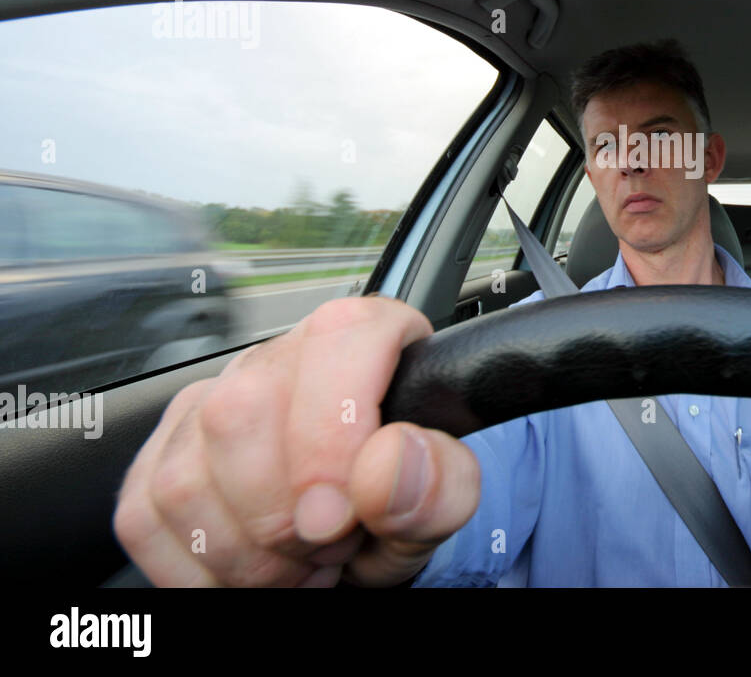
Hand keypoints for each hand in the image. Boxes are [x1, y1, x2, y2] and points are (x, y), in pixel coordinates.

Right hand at [113, 296, 480, 585]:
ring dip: (246, 554)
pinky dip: (200, 573)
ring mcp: (205, 403)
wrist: (358, 539)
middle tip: (331, 547)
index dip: (331, 431)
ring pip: (184, 477)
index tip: (340, 513)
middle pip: (240, 411)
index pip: (338, 338)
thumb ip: (441, 480)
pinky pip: (146, 519)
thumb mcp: (445, 500)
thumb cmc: (400, 501)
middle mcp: (276, 359)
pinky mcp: (157, 459)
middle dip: (283, 514)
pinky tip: (253, 567)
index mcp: (362, 337)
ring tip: (302, 560)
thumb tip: (392, 460)